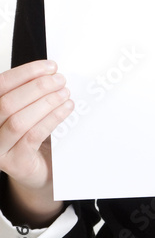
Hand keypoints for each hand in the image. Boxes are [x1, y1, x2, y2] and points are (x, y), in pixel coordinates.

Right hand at [0, 61, 72, 221]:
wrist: (38, 170)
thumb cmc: (32, 136)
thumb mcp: (29, 110)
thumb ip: (32, 93)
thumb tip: (52, 72)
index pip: (1, 85)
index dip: (26, 73)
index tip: (50, 66)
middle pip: (7, 103)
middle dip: (38, 87)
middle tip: (60, 80)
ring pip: (18, 120)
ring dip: (46, 103)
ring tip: (65, 94)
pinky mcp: (14, 163)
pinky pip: (32, 136)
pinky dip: (51, 119)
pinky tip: (65, 109)